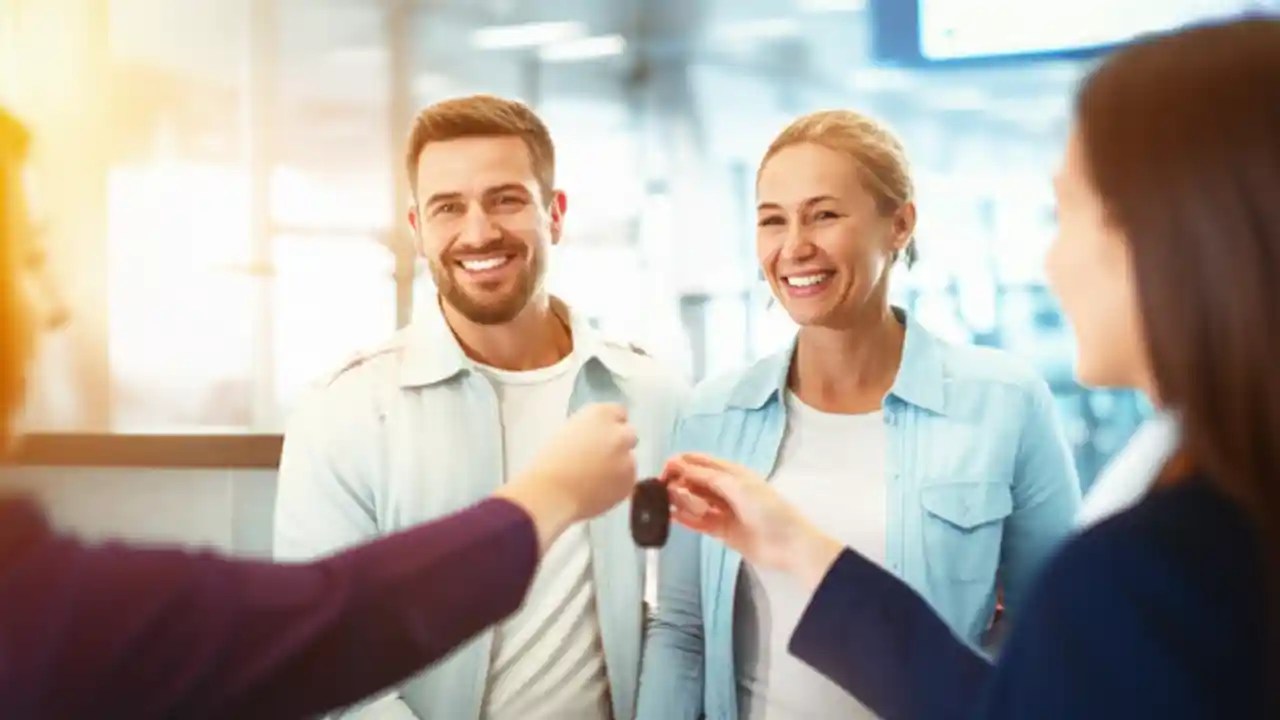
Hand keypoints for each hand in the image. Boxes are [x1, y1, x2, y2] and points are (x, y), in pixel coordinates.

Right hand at [496, 404, 637, 551]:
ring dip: (619, 465)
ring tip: (595, 479)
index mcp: (600, 414)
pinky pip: (626, 481)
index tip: (601, 436)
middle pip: (629, 434)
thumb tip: (598, 439)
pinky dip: (616, 485)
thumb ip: (589, 430)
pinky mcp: (629, 482)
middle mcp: (619, 433)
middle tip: (602, 457)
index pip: (618, 413)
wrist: (552, 493)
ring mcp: (628, 458)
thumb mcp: (567, 432)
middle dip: (619, 444)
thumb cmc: (549, 462)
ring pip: (629, 460)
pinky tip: (597, 491)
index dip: (610, 425)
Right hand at [662, 453, 842, 589]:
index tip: (664, 469)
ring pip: (694, 501)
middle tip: (668, 491)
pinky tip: (673, 516)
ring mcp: (722, 510)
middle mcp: (725, 489)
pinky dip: (685, 518)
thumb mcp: (737, 486)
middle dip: (679, 483)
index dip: (681, 463)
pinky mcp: (719, 530)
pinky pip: (697, 521)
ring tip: (674, 504)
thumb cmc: (767, 509)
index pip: (701, 462)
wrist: (787, 544)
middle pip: (694, 481)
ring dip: (682, 500)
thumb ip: (707, 475)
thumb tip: (679, 464)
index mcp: (732, 473)